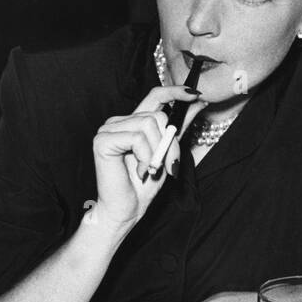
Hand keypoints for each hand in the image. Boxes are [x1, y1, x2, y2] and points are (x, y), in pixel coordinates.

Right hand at [90, 84, 206, 232]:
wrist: (126, 209)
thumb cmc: (143, 186)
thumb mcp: (168, 152)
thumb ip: (179, 127)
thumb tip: (198, 102)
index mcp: (133, 122)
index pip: (155, 95)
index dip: (175, 91)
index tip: (196, 94)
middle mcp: (119, 122)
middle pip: (157, 115)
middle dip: (170, 142)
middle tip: (168, 165)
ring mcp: (108, 129)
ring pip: (149, 124)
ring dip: (158, 152)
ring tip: (152, 169)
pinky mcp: (103, 140)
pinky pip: (137, 138)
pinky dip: (145, 157)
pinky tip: (141, 170)